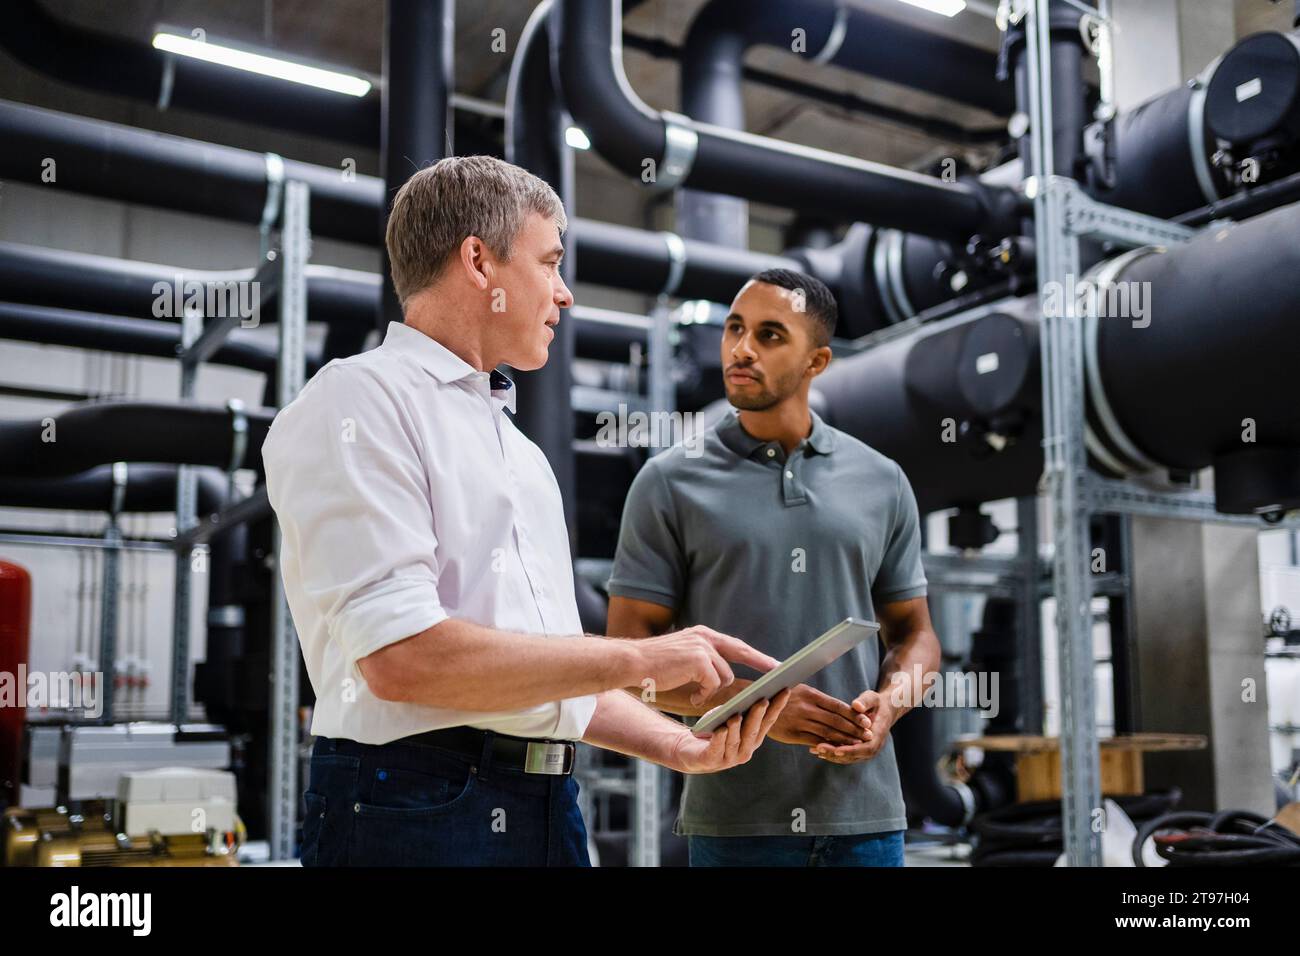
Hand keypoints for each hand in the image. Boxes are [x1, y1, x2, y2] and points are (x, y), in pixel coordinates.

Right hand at [629, 625, 779, 707]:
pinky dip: (704, 695)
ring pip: (724, 675)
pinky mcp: (698, 660)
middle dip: (761, 663)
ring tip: (697, 697)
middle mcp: (704, 637)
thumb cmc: (653, 665)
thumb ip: (702, 659)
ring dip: (713, 690)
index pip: (735, 644)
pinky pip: (713, 684)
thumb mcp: (682, 656)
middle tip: (777, 674)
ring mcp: (702, 647)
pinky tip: (693, 698)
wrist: (631, 662)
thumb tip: (724, 672)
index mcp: (702, 635)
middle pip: (740, 651)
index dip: (755, 654)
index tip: (773, 663)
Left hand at [670, 690, 789, 772]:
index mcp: (753, 739)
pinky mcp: (710, 760)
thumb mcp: (729, 716)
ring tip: (737, 714)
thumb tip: (753, 692)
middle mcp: (745, 751)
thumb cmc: (713, 729)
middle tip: (763, 699)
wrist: (688, 750)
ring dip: (737, 728)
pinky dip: (719, 739)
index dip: (777, 707)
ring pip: (736, 741)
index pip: (768, 721)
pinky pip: (716, 749)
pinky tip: (720, 729)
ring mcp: (729, 758)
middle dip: (758, 715)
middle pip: (753, 731)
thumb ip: (742, 709)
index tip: (785, 690)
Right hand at [769, 684, 870, 746]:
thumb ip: (814, 697)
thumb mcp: (796, 689)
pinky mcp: (792, 734)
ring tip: (858, 744)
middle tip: (868, 735)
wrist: (751, 702)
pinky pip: (813, 741)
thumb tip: (835, 705)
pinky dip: (826, 746)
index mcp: (810, 694)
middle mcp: (806, 707)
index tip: (867, 721)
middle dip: (854, 729)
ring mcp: (799, 721)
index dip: (853, 715)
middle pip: (836, 720)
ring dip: (844, 739)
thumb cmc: (777, 694)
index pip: (837, 705)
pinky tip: (836, 750)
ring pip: (827, 732)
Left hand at [810, 690, 894, 764]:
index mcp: (878, 735)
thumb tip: (856, 706)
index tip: (837, 749)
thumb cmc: (876, 702)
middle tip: (819, 748)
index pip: (866, 748)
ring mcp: (864, 750)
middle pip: (854, 756)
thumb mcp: (872, 698)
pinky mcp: (856, 750)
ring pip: (847, 758)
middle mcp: (872, 747)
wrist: (882, 711)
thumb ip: (865, 701)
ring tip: (814, 749)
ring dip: (830, 755)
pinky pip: (843, 755)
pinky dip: (830, 753)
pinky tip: (816, 748)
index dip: (851, 750)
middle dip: (836, 753)